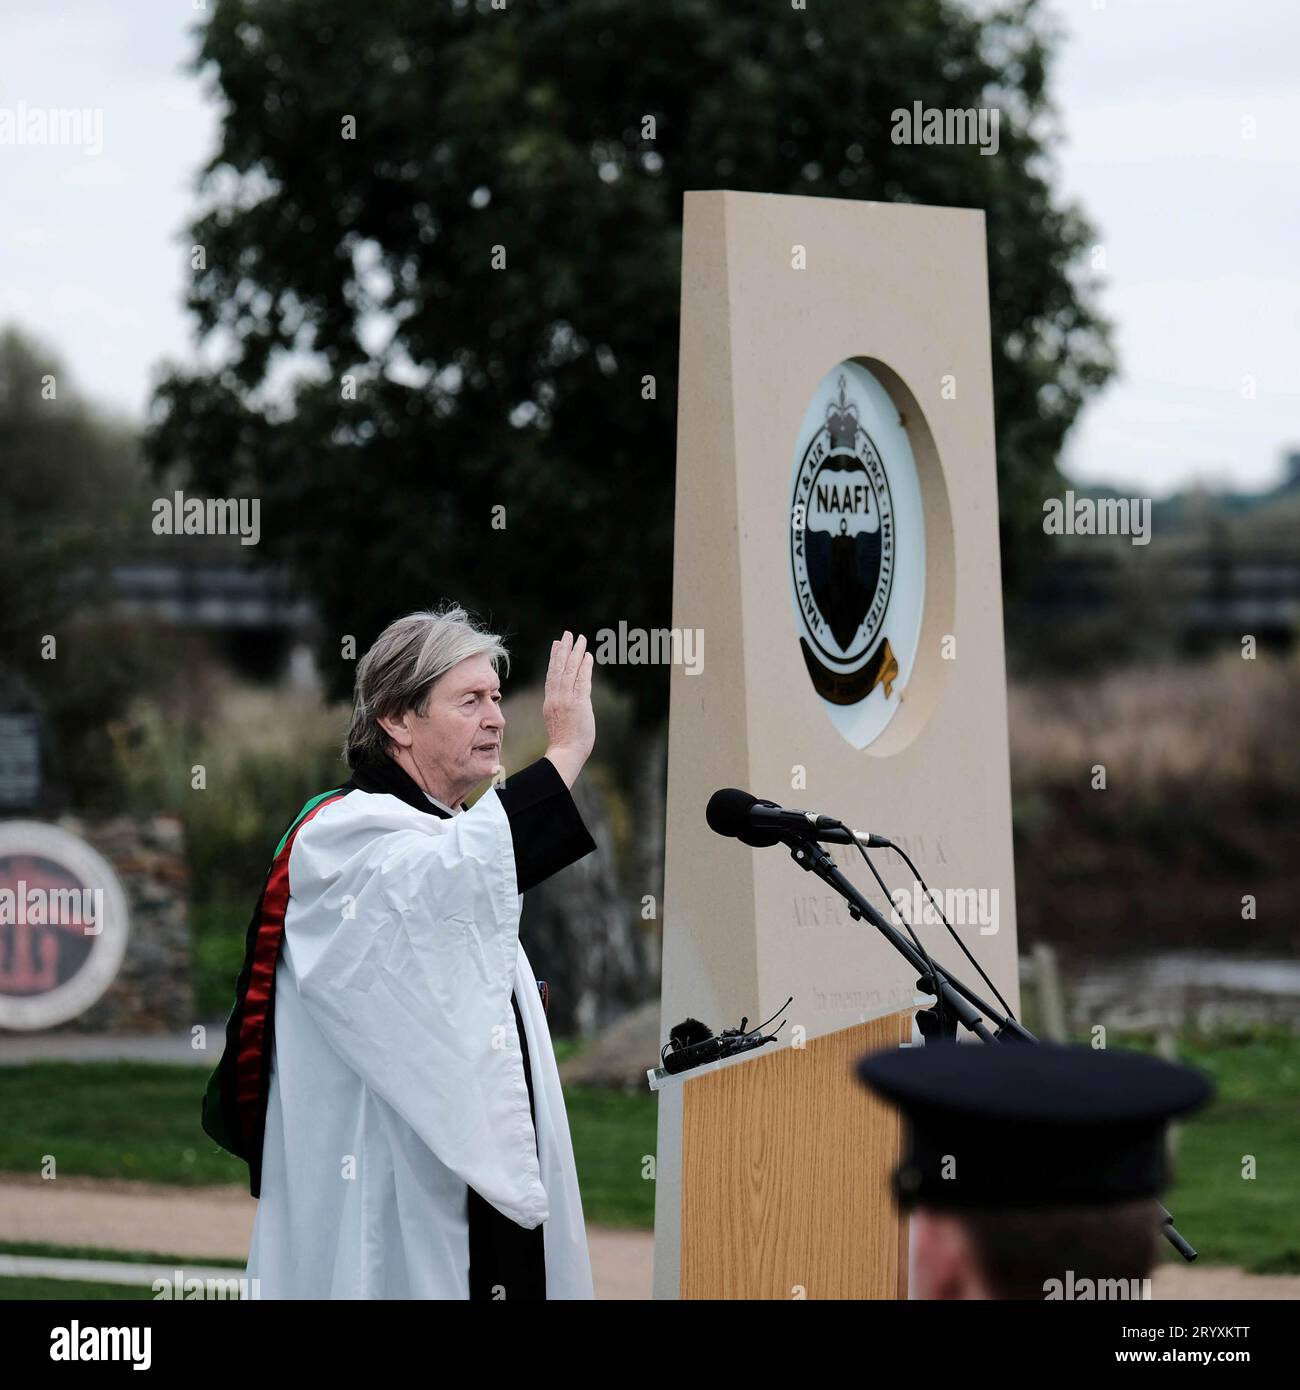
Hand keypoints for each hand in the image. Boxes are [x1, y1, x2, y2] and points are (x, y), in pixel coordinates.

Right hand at [543, 631, 594, 787]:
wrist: (566, 753)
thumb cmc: (565, 742)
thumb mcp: (559, 720)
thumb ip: (563, 706)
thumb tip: (571, 699)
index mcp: (550, 702)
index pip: (552, 675)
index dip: (555, 658)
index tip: (557, 644)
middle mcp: (556, 698)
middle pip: (558, 668)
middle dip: (564, 650)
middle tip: (567, 634)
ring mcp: (566, 700)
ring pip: (569, 671)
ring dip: (575, 654)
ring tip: (580, 639)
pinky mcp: (579, 704)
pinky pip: (581, 681)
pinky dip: (584, 668)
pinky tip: (588, 656)